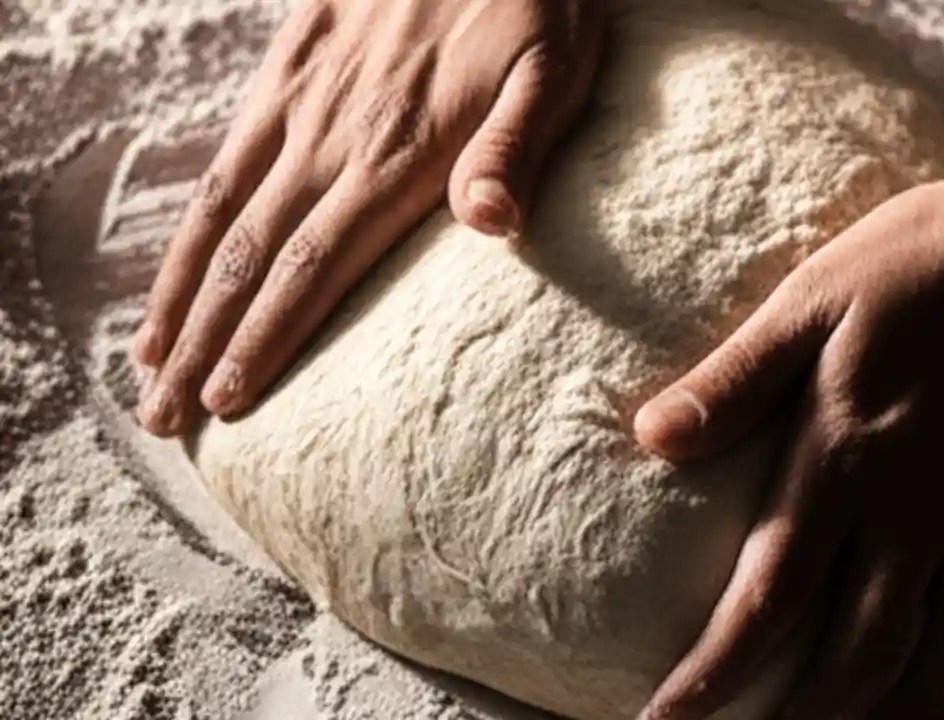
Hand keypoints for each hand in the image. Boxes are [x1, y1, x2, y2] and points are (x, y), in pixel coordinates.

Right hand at [134, 0, 601, 434]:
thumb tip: (491, 226)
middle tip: (166, 417)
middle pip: (252, 258)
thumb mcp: (554, 70)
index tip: (228, 403)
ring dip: (181, 296)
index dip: (268, 337)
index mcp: (401, 152)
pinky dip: (191, 222)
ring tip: (149, 367)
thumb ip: (517, 148)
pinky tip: (176, 266)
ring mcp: (303, 100)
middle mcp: (335, 136)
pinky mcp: (291, 64)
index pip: (316, 265)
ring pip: (222, 214)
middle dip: (205, 344)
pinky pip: (226, 156)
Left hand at [633, 166, 943, 718]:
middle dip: (799, 717)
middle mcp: (915, 508)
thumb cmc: (929, 256)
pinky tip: (930, 680)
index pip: (770, 596)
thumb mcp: (814, 298)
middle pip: (854, 654)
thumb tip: (652, 435)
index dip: (717, 671)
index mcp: (846, 457)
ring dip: (879, 711)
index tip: (670, 716)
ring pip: (933, 657)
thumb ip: (737, 377)